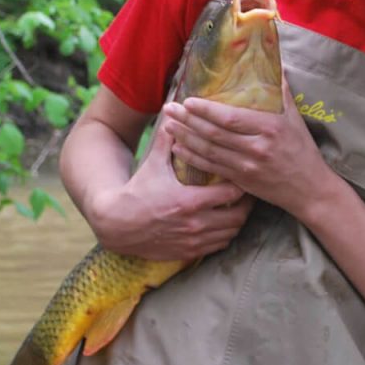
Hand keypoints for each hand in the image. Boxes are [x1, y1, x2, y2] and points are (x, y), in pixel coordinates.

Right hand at [85, 121, 252, 259]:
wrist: (117, 224)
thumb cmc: (136, 192)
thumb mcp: (152, 164)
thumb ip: (167, 140)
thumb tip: (173, 111)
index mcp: (189, 201)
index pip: (231, 193)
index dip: (242, 185)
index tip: (244, 176)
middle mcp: (195, 224)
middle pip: (237, 217)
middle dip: (246, 205)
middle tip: (248, 192)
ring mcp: (193, 241)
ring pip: (230, 234)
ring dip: (237, 221)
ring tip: (239, 207)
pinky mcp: (188, 253)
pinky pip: (218, 247)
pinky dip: (225, 236)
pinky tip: (224, 224)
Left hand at [162, 78, 331, 219]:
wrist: (309, 189)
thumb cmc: (302, 150)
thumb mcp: (295, 118)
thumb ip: (281, 92)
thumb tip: (275, 64)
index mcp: (269, 128)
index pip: (230, 118)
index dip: (206, 110)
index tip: (188, 101)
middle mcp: (257, 147)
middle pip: (214, 133)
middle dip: (187, 120)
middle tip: (168, 109)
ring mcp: (247, 166)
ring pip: (209, 151)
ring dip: (185, 138)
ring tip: (168, 126)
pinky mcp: (241, 181)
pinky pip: (211, 168)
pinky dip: (192, 158)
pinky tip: (178, 149)